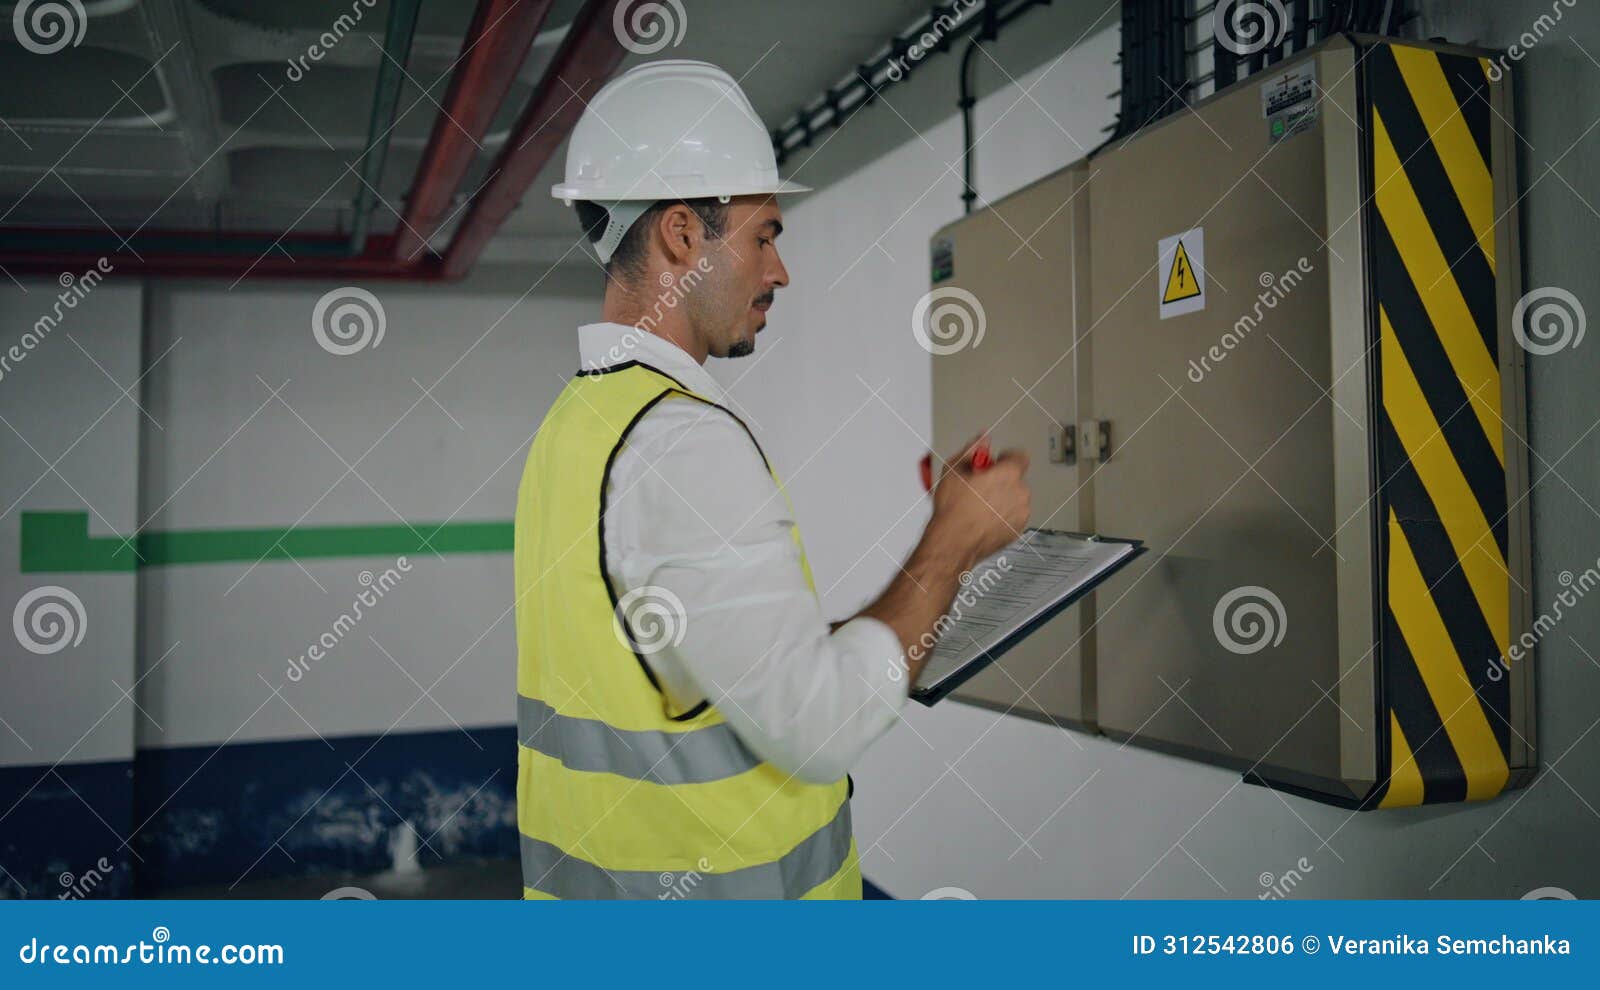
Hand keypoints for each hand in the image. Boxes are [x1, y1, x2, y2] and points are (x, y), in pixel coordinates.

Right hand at [929, 435, 1030, 566]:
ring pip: (1016, 498)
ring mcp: (1021, 513)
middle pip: (1016, 478)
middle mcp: (1020, 492)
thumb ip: (972, 449)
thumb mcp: (954, 469)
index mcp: (1008, 474)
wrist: (954, 541)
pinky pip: (1014, 515)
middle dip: (1001, 479)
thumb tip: (981, 439)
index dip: (1005, 458)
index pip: (1020, 456)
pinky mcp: (1018, 529)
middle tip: (980, 486)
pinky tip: (984, 517)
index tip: (995, 463)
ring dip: (1004, 497)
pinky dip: (1004, 514)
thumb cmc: (953, 509)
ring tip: (980, 504)